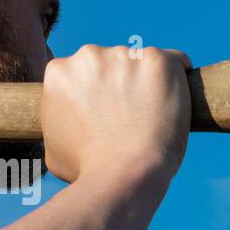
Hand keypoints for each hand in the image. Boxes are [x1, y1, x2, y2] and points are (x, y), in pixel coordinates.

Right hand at [39, 44, 190, 182]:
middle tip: (128, 118)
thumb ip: (58, 121)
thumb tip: (68, 121)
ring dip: (145, 83)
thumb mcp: (53, 144)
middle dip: (118, 84)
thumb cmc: (87, 169)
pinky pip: (175, 61)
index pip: (80, 73)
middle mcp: (88, 55)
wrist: (124, 174)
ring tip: (150, 118)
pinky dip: (177, 78)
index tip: (104, 113)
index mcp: (60, 72)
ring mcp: (125, 55)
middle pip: (110, 64)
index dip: (93, 94)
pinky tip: (175, 100)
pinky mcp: (158, 60)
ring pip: (140, 63)